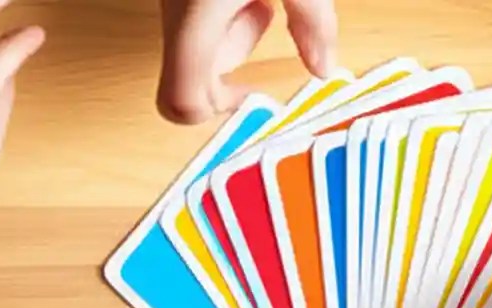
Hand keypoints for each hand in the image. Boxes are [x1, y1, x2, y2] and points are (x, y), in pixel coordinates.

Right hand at [156, 0, 337, 123]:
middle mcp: (172, 15)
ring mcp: (167, 0)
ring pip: (196, 44)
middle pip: (195, 75)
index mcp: (194, 21)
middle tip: (264, 10)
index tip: (255, 96)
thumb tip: (324, 69)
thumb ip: (313, 22)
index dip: (219, 113)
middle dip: (238, 56)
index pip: (182, 103)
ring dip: (235, 29)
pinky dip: (222, 10)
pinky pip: (195, 19)